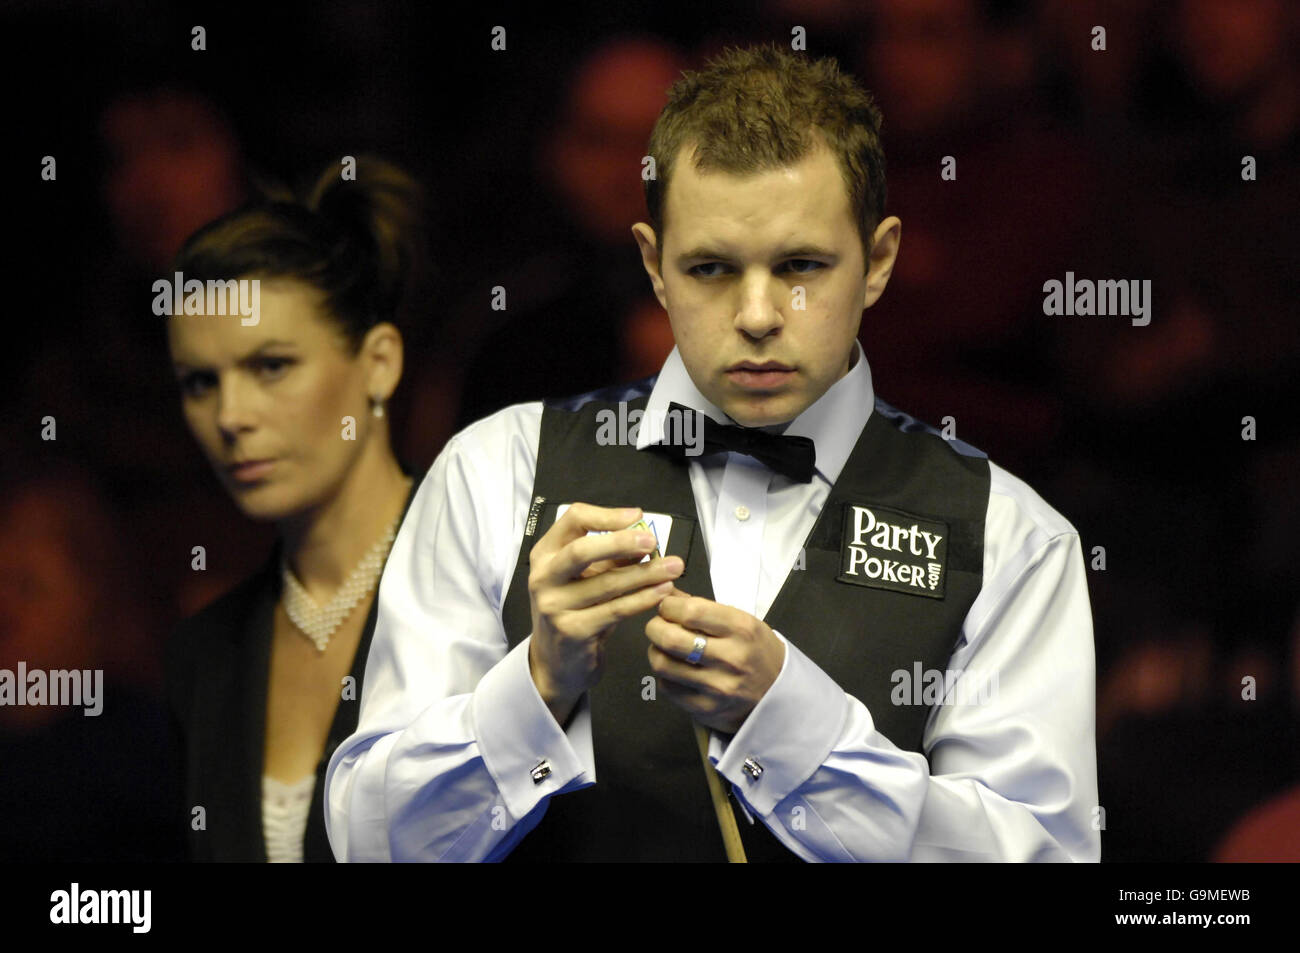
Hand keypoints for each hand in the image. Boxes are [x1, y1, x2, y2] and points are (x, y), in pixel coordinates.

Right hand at [527, 504, 684, 724]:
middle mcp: (543, 578)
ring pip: (606, 583)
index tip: (637, 516)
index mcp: (545, 554)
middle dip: (621, 542)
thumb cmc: (575, 610)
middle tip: (652, 541)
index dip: (607, 515)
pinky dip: (642, 599)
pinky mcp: (572, 632)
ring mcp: (554, 606)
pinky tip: (661, 591)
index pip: (572, 519)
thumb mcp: (587, 578)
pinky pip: (615, 610)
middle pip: (581, 550)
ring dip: (644, 574)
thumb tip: (644, 535)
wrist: (556, 662)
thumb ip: (611, 557)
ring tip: (673, 567)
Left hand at [644, 586, 785, 733]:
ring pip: (663, 665)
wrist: (779, 694)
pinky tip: (673, 669)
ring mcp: (718, 687)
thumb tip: (667, 594)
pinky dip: (664, 675)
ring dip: (656, 651)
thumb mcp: (741, 621)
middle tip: (657, 626)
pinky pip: (668, 688)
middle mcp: (731, 658)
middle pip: (671, 639)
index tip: (667, 607)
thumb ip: (703, 608)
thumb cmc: (755, 650)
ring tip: (663, 648)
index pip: (691, 611)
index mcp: (741, 629)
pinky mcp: (707, 709)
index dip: (668, 606)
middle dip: (654, 627)